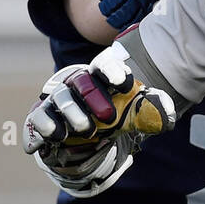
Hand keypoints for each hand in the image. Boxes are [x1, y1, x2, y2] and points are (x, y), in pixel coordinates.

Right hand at [23, 47, 174, 196]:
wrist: (90, 133)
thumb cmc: (115, 113)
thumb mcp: (135, 111)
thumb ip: (150, 110)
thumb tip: (167, 117)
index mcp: (101, 75)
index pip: (105, 64)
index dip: (113, 71)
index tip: (125, 85)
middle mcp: (77, 83)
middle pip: (82, 82)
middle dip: (94, 98)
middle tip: (109, 118)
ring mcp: (58, 100)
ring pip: (60, 99)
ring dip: (73, 115)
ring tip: (87, 131)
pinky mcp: (42, 118)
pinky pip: (37, 119)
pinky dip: (43, 128)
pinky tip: (54, 139)